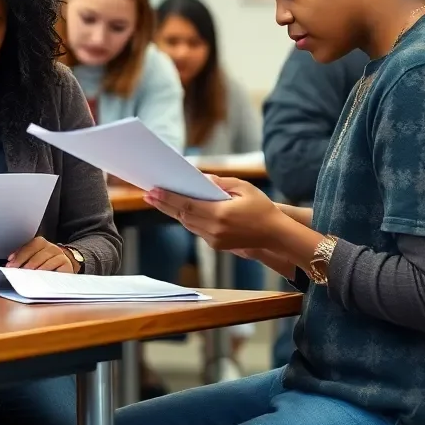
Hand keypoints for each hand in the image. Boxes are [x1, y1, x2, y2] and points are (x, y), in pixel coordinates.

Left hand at [7, 237, 73, 272]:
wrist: (65, 269)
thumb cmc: (46, 265)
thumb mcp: (34, 259)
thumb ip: (23, 258)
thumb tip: (10, 261)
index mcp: (41, 243)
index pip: (31, 246)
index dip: (20, 255)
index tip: (11, 264)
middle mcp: (51, 247)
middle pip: (37, 252)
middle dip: (26, 262)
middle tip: (18, 271)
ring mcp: (60, 255)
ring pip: (46, 258)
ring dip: (36, 267)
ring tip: (27, 274)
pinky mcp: (66, 264)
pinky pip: (56, 266)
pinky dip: (47, 270)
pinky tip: (41, 276)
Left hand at [144, 177, 282, 252]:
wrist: (276, 234)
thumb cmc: (262, 207)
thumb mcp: (244, 188)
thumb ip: (221, 183)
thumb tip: (201, 179)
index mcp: (220, 214)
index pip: (186, 205)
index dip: (167, 198)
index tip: (152, 191)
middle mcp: (214, 229)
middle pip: (182, 215)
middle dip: (164, 204)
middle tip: (147, 194)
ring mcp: (215, 240)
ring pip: (187, 224)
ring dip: (172, 212)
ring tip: (158, 201)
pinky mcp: (217, 245)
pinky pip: (196, 230)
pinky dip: (186, 219)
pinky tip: (177, 210)